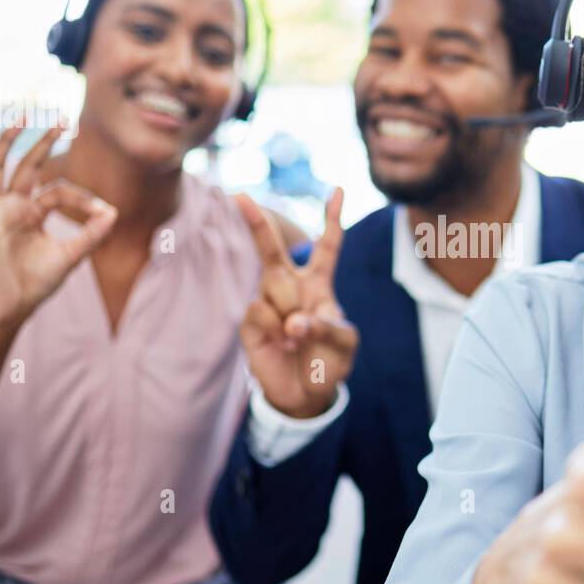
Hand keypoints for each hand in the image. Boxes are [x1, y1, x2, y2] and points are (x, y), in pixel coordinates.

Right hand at [0, 124, 116, 331]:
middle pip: (28, 166)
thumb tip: (114, 212)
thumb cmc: (36, 284)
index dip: (83, 199)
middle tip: (63, 120)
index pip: (58, 190)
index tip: (105, 213)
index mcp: (34, 212)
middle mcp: (13, 207)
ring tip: (21, 118)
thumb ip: (91, 236)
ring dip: (6, 144)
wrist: (10, 308)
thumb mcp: (69, 257)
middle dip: (44, 142)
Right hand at [237, 187, 357, 418]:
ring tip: (296, 338)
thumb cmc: (330, 361)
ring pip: (274, 286)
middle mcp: (290, 287)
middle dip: (256, 222)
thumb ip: (327, 327)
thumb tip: (294, 323)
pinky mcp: (250, 322)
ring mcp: (267, 303)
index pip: (327, 246)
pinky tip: (282, 345)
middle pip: (272, 250)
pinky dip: (275, 328)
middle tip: (239, 196)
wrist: (306, 394)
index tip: (337, 189)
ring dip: (290, 311)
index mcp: (319, 285)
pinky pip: (260, 310)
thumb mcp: (344, 343)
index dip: (332, 219)